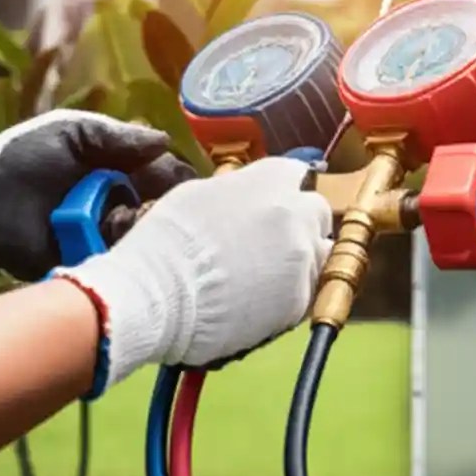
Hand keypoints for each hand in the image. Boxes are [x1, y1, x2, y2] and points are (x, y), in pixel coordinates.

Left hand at [0, 110, 195, 288]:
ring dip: (140, 227)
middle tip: (153, 203)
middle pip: (164, 210)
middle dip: (165, 207)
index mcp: (121, 169)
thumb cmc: (22, 156)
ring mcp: (106, 235)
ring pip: (146, 237)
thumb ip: (118, 136)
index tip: (186, 184)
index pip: (166, 175)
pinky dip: (119, 250)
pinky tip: (108, 234)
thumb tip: (166, 141)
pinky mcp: (88, 261)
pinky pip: (118, 261)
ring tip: (121, 216)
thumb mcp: (72, 132)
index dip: (179, 180)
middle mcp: (121, 203)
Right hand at [51, 157, 331, 392]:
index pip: (294, 173)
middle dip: (300, 222)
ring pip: (319, 254)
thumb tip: (245, 197)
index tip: (271, 202)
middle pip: (316, 212)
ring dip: (299, 259)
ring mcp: (301, 258)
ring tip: (262, 277)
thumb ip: (236, 191)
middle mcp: (295, 214)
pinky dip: (288, 294)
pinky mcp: (298, 300)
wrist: (157, 294)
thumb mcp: (198, 193)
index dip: (281, 189)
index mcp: (270, 181)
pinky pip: (305, 291)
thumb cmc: (166, 241)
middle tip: (271, 241)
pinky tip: (257, 302)